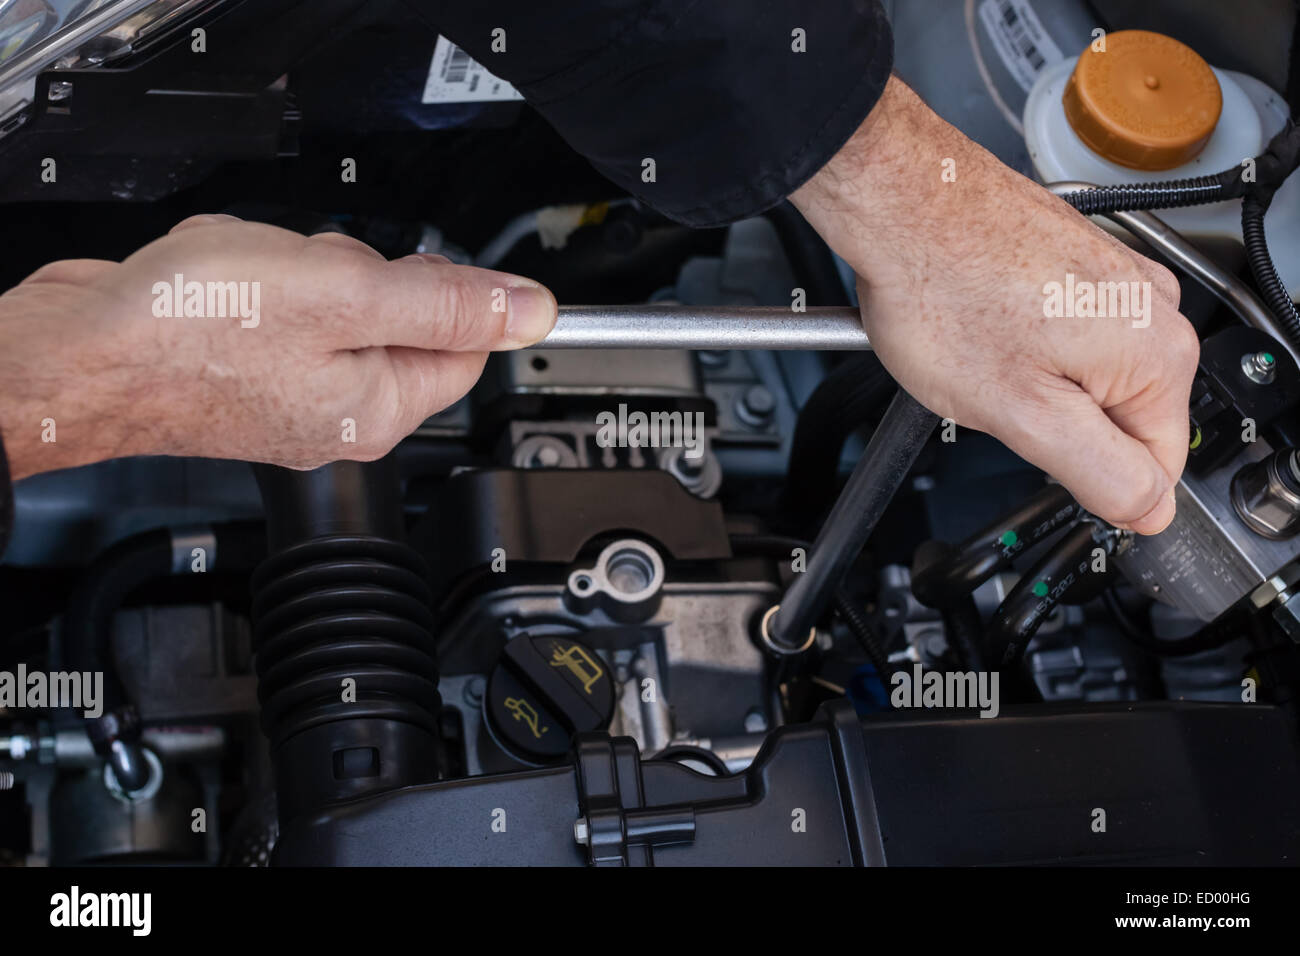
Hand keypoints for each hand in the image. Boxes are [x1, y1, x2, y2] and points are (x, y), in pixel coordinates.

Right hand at [0, 214, 556, 478]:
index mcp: (379, 408)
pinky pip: (276, 304)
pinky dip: (250, 277)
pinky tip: (218, 284)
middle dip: (353, 274)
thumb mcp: (347, 296)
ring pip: (331, 301)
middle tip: (306, 274)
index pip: (461, 347)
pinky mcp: (243, 367)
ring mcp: (288, 392)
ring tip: (249, 278)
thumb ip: (447, 303)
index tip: (399, 267)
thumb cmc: (193, 332)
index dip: (439, 291)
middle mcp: (339, 412)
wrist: (78, 351)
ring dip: (295, 268)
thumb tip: (530, 311)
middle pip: (394, 317)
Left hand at [792, 76, 1196, 534]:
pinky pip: (1061, 333)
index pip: (1156, 467)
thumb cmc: (944, 292)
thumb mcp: (1024, 415)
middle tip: (999, 394)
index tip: (1040, 454)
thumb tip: (1151, 511)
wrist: (899, 201)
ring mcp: (1113, 277)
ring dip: (1032, 383)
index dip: (1094, 482)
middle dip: (1057, 426)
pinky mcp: (1075, 260)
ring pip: (1083, 377)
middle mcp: (1151, 307)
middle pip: (1118, 419)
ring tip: (982, 351)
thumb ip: (1101, 473)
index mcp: (1158, 355)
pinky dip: (1018, 341)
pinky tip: (980, 325)